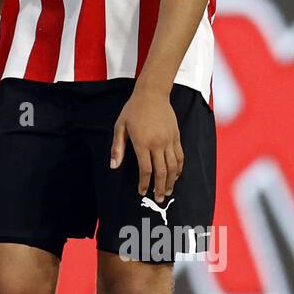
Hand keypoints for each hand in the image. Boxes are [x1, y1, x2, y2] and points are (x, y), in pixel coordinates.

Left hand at [110, 86, 183, 201]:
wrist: (152, 94)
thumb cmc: (133, 110)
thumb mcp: (120, 127)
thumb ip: (117, 148)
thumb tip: (114, 166)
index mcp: (142, 142)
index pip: (145, 169)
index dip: (144, 183)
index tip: (142, 192)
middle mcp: (157, 143)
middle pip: (162, 172)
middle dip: (160, 188)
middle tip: (158, 199)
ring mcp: (169, 140)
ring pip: (173, 167)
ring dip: (171, 181)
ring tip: (168, 192)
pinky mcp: (176, 137)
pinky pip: (180, 157)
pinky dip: (179, 169)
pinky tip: (176, 176)